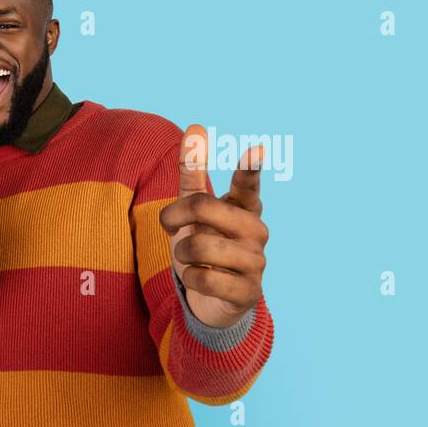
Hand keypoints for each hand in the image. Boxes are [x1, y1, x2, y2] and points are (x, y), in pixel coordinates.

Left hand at [159, 124, 268, 328]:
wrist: (213, 299)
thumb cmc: (204, 245)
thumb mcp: (192, 208)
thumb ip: (193, 170)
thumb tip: (196, 127)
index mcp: (245, 207)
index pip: (247, 185)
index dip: (249, 169)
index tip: (256, 150)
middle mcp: (257, 231)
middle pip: (204, 207)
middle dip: (175, 216)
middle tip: (170, 226)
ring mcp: (256, 263)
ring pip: (200, 246)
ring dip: (182, 254)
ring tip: (191, 259)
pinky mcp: (248, 292)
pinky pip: (203, 279)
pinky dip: (191, 279)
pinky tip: (201, 281)